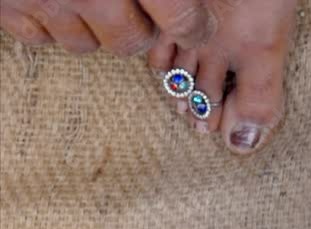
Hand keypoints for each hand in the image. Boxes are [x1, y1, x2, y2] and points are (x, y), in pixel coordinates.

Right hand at [0, 0, 214, 55]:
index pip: (182, 20)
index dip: (194, 27)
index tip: (195, 26)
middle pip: (131, 43)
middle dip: (135, 26)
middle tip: (130, 2)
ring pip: (84, 45)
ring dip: (90, 25)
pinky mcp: (9, 5)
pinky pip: (39, 38)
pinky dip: (47, 21)